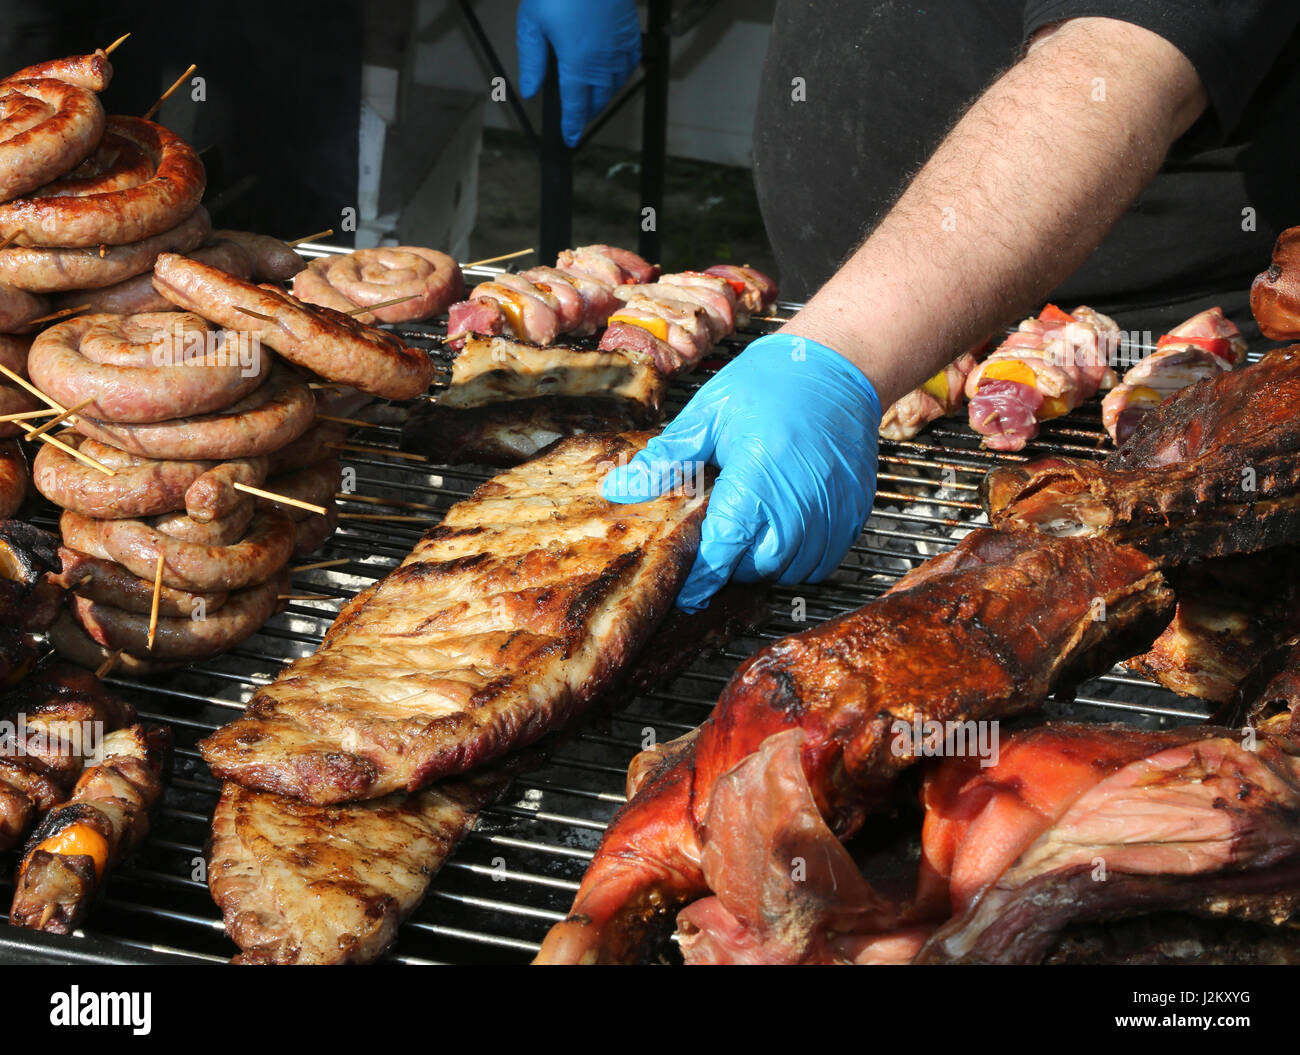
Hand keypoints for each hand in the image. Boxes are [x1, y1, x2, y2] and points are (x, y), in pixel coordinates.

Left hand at [517, 0, 641, 146]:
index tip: (569, 139)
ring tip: (590, 97)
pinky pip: (629, 64)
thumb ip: (532, 60)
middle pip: (596, 100)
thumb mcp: (533, 23)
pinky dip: (620, 74)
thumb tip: (531, 90)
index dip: (571, 126)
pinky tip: (611, 73)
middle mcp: (602, 62)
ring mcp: (619, 47)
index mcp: (577, 64)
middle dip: (585, 111)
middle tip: (575, 116)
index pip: (575, 107)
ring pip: (614, 84)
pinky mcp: (630, 32)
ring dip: (602, 95)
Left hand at [602, 334, 881, 611]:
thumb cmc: (770, 383)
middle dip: (733, 566)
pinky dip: (800, 557)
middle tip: (719, 542)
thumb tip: (618, 489)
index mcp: (756, 478)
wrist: (837, 365)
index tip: (686, 593)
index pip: (724, 549)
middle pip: (757, 567)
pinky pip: (824, 559)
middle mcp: (799, 502)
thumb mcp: (708, 414)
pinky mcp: (853, 513)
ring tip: (752, 533)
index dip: (701, 578)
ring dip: (766, 563)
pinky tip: (784, 530)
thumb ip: (666, 459)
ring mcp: (832, 511)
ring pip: (792, 569)